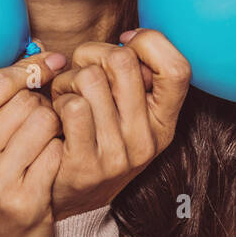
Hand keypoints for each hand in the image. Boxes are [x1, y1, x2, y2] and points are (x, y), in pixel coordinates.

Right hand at [0, 50, 67, 236]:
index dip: (30, 67)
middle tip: (38, 121)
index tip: (53, 60)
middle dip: (41, 104)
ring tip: (42, 142)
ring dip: (53, 127)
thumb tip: (39, 54)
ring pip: (46, 122)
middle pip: (25, 101)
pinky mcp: (25, 201)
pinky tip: (47, 165)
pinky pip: (57, 152)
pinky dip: (58, 153)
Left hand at [48, 29, 190, 219]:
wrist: (67, 196)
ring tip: (65, 94)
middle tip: (80, 71)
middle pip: (123, 61)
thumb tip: (127, 40)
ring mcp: (119, 155)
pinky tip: (57, 112)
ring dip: (68, 79)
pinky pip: (72, 106)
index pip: (178, 69)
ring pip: (90, 78)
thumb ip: (132, 78)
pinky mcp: (87, 165)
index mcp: (164, 122)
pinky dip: (57, 99)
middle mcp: (147, 139)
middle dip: (91, 53)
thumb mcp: (127, 112)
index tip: (123, 44)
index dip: (149, 42)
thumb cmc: (93, 136)